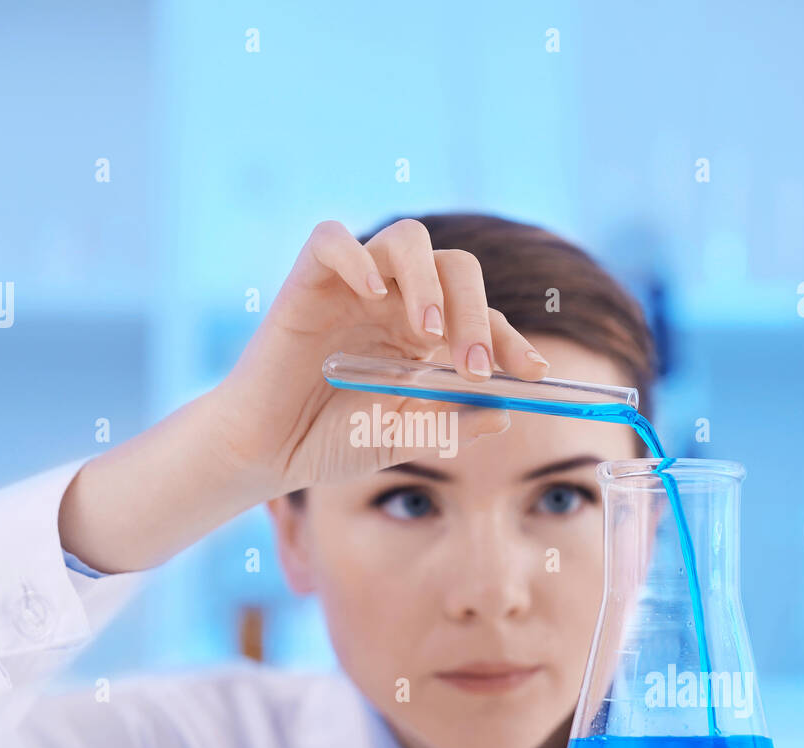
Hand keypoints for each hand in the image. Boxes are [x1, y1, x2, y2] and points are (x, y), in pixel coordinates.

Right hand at [212, 218, 550, 494]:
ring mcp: (354, 286)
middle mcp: (397, 301)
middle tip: (475, 366)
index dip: (512, 341)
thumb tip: (505, 412)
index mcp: (425, 335)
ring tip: (429, 333)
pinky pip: (331, 240)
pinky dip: (353, 255)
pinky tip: (369, 293)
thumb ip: (450, 423)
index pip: (483, 317)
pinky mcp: (308, 281)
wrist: (270, 451)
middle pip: (456, 269)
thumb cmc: (331, 441)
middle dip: (475, 314)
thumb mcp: (403, 438)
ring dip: (428, 282)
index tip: (534, 373)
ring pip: (406, 241)